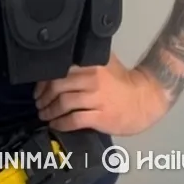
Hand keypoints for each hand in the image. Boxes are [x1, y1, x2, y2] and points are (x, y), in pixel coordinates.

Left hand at [34, 53, 169, 135]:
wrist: (144, 100)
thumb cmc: (122, 81)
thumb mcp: (105, 62)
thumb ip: (86, 58)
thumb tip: (60, 58)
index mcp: (91, 64)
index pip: (60, 70)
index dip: (44, 82)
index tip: (38, 89)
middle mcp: (92, 79)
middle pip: (58, 87)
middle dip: (44, 97)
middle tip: (39, 103)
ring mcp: (96, 98)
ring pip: (64, 104)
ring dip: (50, 111)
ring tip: (44, 115)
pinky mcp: (100, 116)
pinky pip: (74, 120)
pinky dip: (61, 124)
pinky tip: (56, 125)